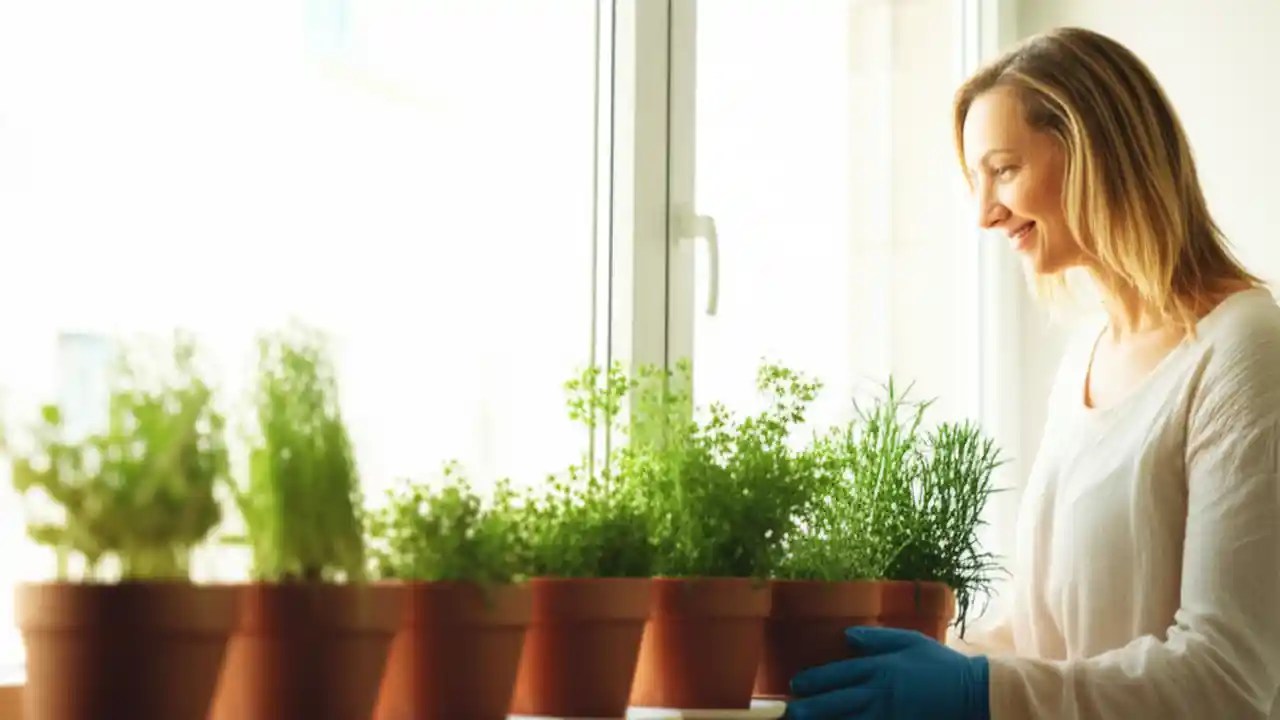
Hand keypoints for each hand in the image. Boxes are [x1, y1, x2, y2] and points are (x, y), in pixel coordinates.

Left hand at [783, 626, 989, 719]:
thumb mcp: (911, 641)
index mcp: (882, 668)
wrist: (975, 694)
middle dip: (810, 708)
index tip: (795, 685)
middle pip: (837, 702)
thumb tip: (846, 635)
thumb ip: (877, 638)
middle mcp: (881, 693)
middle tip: (790, 712)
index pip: (839, 674)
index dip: (814, 680)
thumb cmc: (942, 665)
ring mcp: (889, 717)